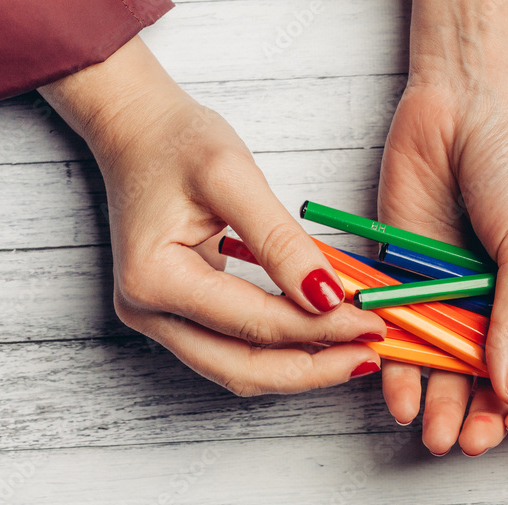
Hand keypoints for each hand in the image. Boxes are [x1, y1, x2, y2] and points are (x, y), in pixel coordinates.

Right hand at [40, 37, 385, 394]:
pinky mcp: (176, 316)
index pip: (256, 324)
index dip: (320, 329)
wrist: (137, 130)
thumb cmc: (175, 142)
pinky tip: (321, 339)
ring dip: (300, 368)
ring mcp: (158, 319)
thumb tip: (328, 297)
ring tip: (353, 353)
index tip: (371, 323)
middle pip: (244, 369)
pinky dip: (281, 351)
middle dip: (313, 368)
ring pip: (240, 371)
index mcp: (154, 278)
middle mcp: (147, 311)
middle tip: (370, 355)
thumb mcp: (234, 176)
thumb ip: (280, 241)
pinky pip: (234, 351)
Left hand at [378, 1, 507, 455]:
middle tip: (466, 441)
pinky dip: (400, 369)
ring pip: (445, 368)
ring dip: (441, 406)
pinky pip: (403, 335)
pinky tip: (399, 398)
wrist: (461, 101)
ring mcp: (452, 295)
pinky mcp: (407, 281)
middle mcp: (500, 305)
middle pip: (492, 380)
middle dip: (481, 417)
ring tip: (433, 436)